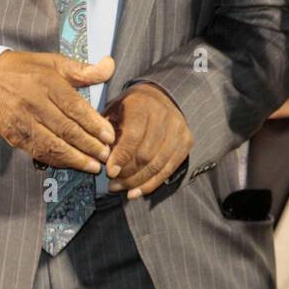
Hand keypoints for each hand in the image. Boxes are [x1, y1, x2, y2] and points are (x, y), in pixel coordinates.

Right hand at [0, 51, 115, 172]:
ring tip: (93, 166)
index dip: (94, 124)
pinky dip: (55, 160)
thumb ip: (83, 70)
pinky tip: (71, 164)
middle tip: (106, 156)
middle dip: (89, 145)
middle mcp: (35, 104)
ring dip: (75, 158)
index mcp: (48, 84)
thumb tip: (110, 66)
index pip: (75, 108)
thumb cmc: (27, 70)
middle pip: (66, 129)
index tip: (110, 136)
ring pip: (52, 145)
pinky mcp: (13, 135)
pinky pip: (37, 151)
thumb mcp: (55, 62)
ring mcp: (22, 122)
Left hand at [102, 83, 193, 197]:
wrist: (158, 97)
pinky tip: (136, 192)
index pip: (133, 136)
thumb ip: (106, 133)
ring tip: (122, 189)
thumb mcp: (113, 112)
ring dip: (138, 182)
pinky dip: (151, 184)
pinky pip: (169, 169)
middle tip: (112, 183)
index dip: (121, 157)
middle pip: (146, 154)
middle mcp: (164, 114)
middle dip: (127, 173)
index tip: (109, 173)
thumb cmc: (129, 109)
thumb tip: (102, 159)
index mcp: (142, 104)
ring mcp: (178, 128)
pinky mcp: (187, 140)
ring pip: (158, 164)